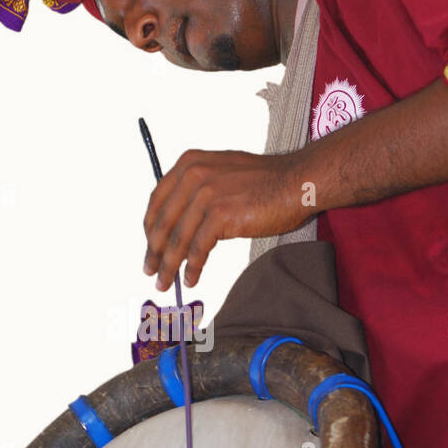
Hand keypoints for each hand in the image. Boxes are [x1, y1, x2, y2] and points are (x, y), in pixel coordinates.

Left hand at [143, 149, 313, 289]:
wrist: (297, 181)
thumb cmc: (266, 181)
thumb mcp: (221, 174)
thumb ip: (198, 190)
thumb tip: (180, 222)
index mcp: (189, 164)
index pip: (157, 201)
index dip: (150, 229)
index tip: (150, 248)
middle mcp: (193, 175)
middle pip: (163, 222)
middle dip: (154, 252)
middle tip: (151, 272)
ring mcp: (206, 194)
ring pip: (177, 239)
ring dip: (169, 266)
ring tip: (166, 284)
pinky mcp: (221, 214)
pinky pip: (198, 248)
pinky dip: (192, 268)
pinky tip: (191, 279)